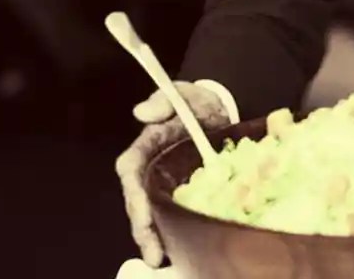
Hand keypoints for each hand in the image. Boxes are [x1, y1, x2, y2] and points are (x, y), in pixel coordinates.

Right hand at [115, 82, 229, 266]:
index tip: (142, 210)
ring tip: (158, 258)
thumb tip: (142, 111)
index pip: (131, 167)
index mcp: (148, 144)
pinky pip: (171, 214)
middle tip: (152, 249)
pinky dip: (171, 233)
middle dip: (142, 225)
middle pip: (137, 199)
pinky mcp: (180, 191)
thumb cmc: (198, 102)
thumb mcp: (185, 94)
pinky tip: (175, 253)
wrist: (221, 109)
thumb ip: (165, 100)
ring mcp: (164, 180)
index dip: (133, 190)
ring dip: (152, 236)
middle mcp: (151, 166)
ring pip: (151, 212)